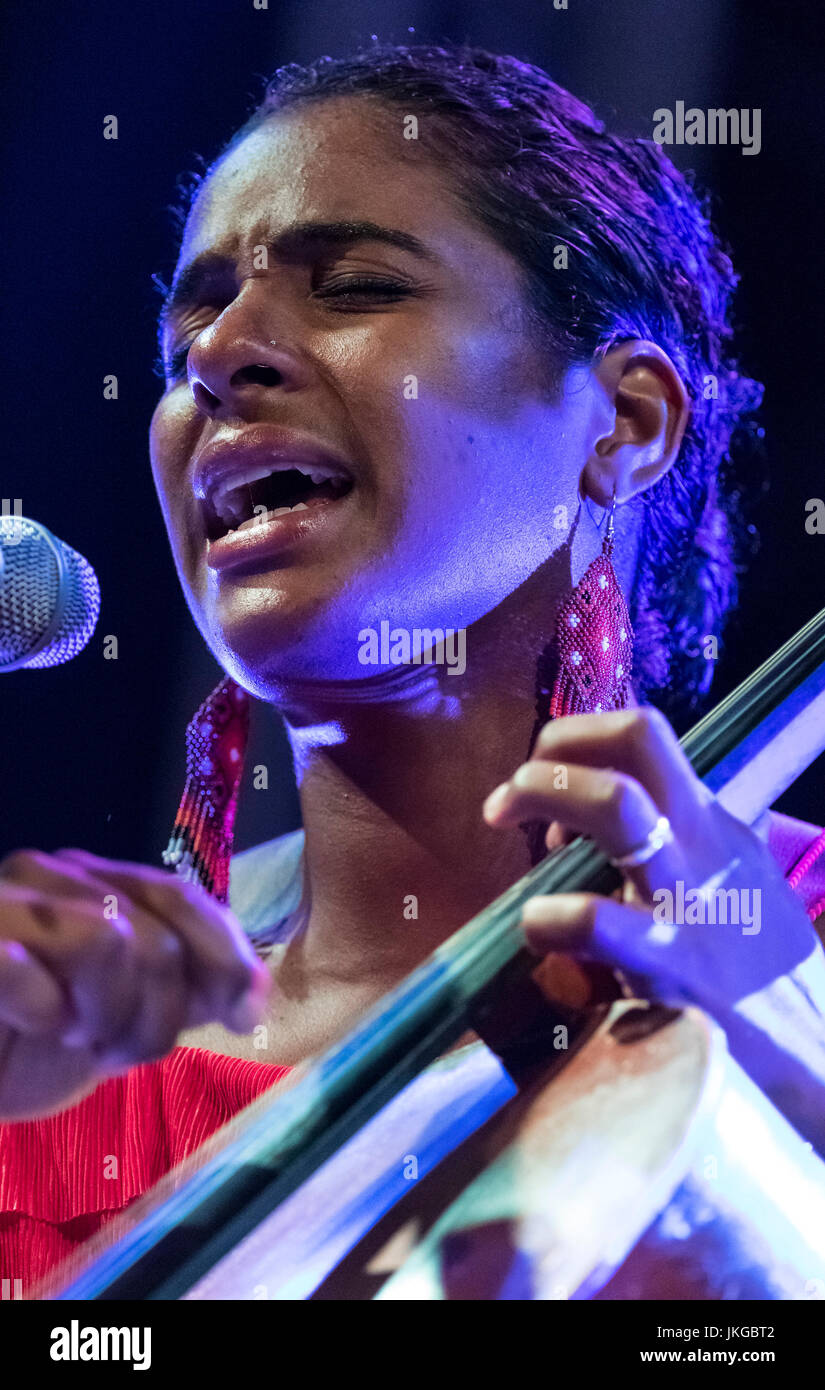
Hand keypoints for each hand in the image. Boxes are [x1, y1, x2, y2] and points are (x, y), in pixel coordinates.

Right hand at [0, 848, 270, 1118]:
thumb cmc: (21, 1047)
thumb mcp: (119, 1020)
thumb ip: (180, 992)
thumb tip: (250, 989)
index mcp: (93, 882)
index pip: (180, 895)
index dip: (223, 952)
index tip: (244, 1012)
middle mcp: (49, 875)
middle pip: (154, 932)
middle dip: (158, 1013)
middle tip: (119, 1052)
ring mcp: (4, 902)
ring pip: (108, 940)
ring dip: (108, 1016)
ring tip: (76, 1039)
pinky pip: (29, 970)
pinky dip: (45, 1011)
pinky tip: (36, 1025)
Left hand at [483, 707, 819, 1017]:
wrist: (814, 1044)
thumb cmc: (758, 961)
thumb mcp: (730, 877)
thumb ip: (667, 844)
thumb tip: (575, 829)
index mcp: (708, 820)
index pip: (644, 736)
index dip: (578, 740)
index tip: (545, 783)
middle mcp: (701, 842)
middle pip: (636, 740)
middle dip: (556, 750)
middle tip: (508, 799)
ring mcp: (687, 897)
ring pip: (617, 804)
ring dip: (546, 794)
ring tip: (507, 829)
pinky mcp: (672, 966)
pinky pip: (594, 920)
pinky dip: (547, 915)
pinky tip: (538, 930)